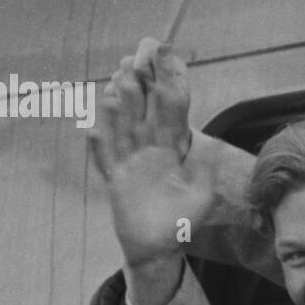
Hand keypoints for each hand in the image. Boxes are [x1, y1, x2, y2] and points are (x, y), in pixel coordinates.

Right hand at [89, 42, 215, 304]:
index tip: (169, 60)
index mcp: (171, 151)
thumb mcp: (200, 197)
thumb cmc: (181, 222)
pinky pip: (106, 163)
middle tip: (136, 56)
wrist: (157, 248)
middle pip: (143, 113)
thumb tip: (211, 146)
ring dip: (120, 106)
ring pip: (123, 129)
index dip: (170, 87)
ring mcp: (130, 165)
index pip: (171, 112)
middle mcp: (149, 152)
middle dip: (141, 85)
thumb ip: (204, 172)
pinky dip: (98, 149)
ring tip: (118, 79)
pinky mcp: (116, 182)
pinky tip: (92, 130)